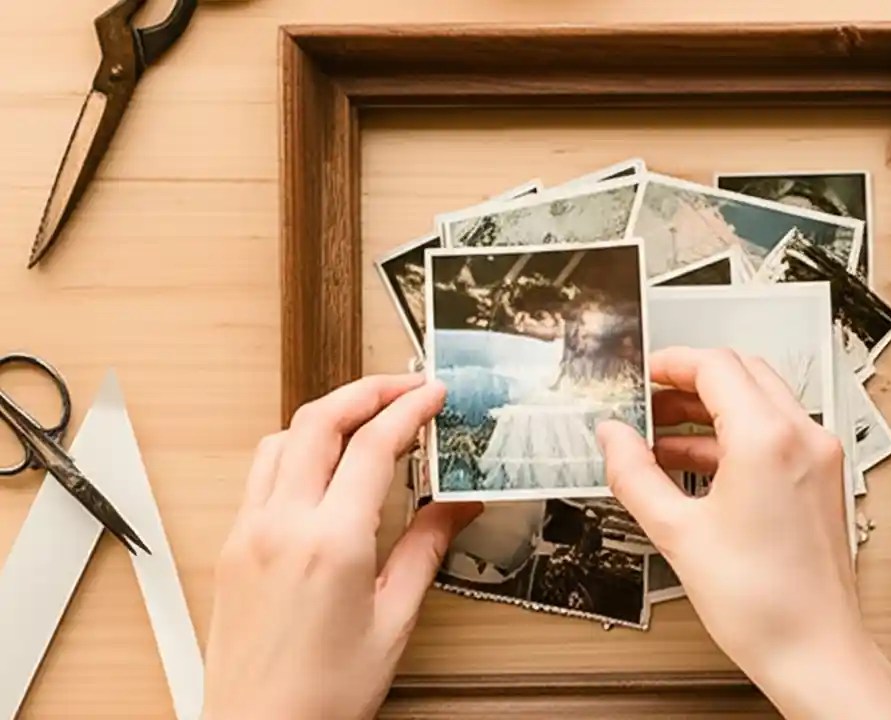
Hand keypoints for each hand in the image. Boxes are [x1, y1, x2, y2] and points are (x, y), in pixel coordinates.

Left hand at [203, 375, 480, 719]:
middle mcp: (281, 526)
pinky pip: (261, 473)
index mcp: (331, 543)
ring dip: (326, 415)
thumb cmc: (321, 695)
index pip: (373, 445)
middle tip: (403, 386)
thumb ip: (426, 550)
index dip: (409, 408)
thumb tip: (458, 507)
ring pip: (281, 438)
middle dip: (366, 390)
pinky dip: (295, 448)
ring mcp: (249, 532)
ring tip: (366, 417)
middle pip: (318, 421)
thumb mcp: (394, 620)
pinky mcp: (233, 547)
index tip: (432, 393)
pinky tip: (323, 464)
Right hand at [598, 348, 890, 719]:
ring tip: (661, 436)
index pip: (716, 367)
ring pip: (760, 402)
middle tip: (648, 399)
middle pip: (742, 373)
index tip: (643, 375)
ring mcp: (818, 457)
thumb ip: (635, 475)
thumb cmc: (764, 605)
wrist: (814, 651)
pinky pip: (775, 435)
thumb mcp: (678, 533)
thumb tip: (613, 438)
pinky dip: (735, 437)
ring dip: (711, 410)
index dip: (671, 364)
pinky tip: (695, 464)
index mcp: (768, 439)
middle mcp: (803, 438)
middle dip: (691, 381)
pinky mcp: (821, 479)